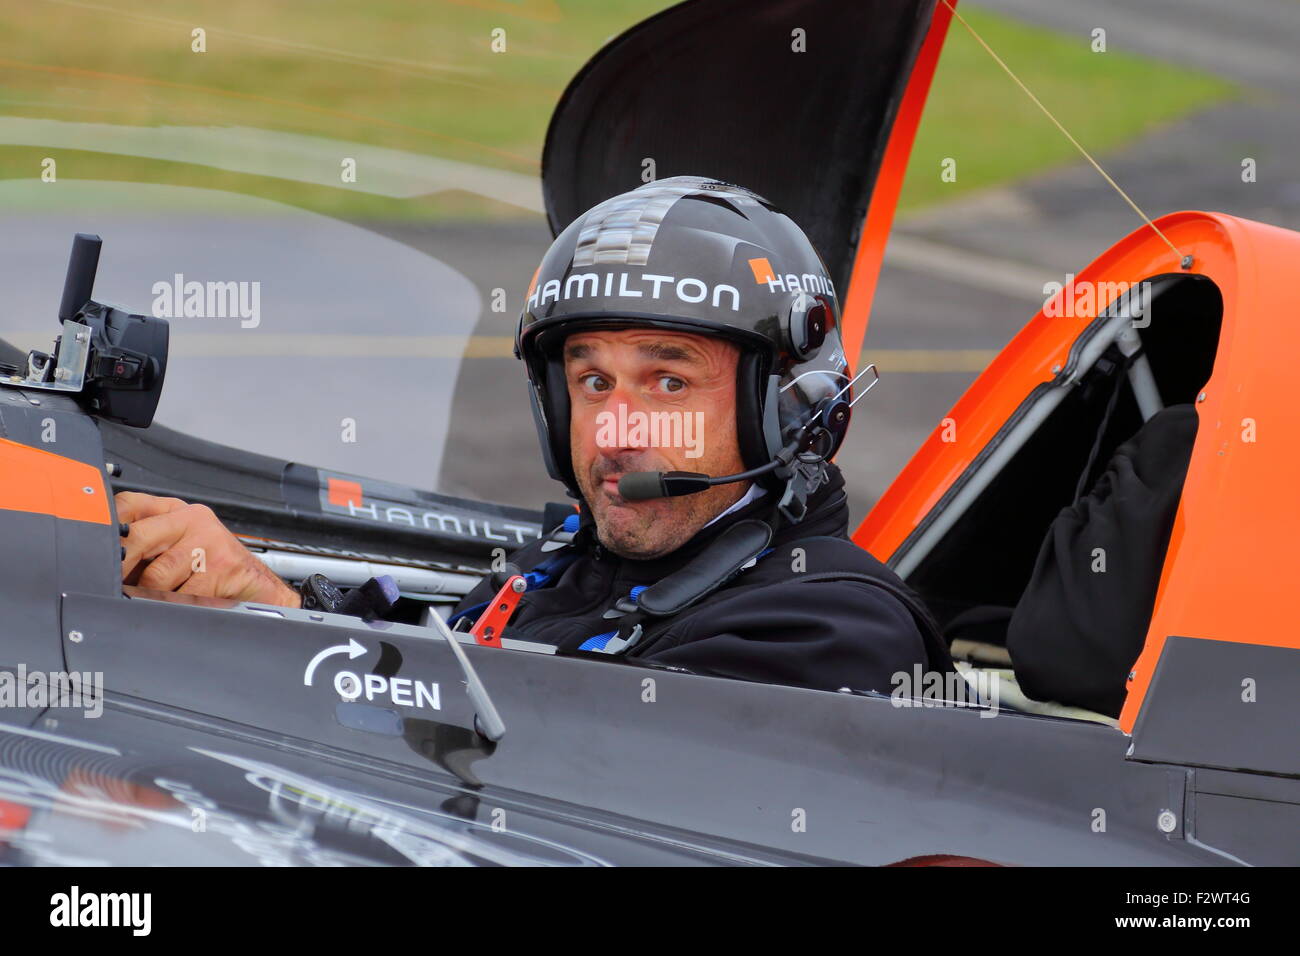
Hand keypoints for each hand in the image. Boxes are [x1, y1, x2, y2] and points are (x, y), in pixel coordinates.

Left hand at [116, 491, 301, 607]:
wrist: (260, 590)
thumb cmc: (215, 574)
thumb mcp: (175, 553)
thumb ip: (142, 550)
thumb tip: (100, 564)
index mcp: (177, 512)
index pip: (129, 506)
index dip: (108, 528)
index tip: (95, 551)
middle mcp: (194, 520)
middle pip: (136, 538)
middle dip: (122, 569)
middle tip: (119, 585)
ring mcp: (209, 541)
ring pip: (156, 575)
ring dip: (154, 596)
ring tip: (167, 598)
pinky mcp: (222, 566)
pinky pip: (180, 595)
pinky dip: (178, 606)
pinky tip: (188, 602)